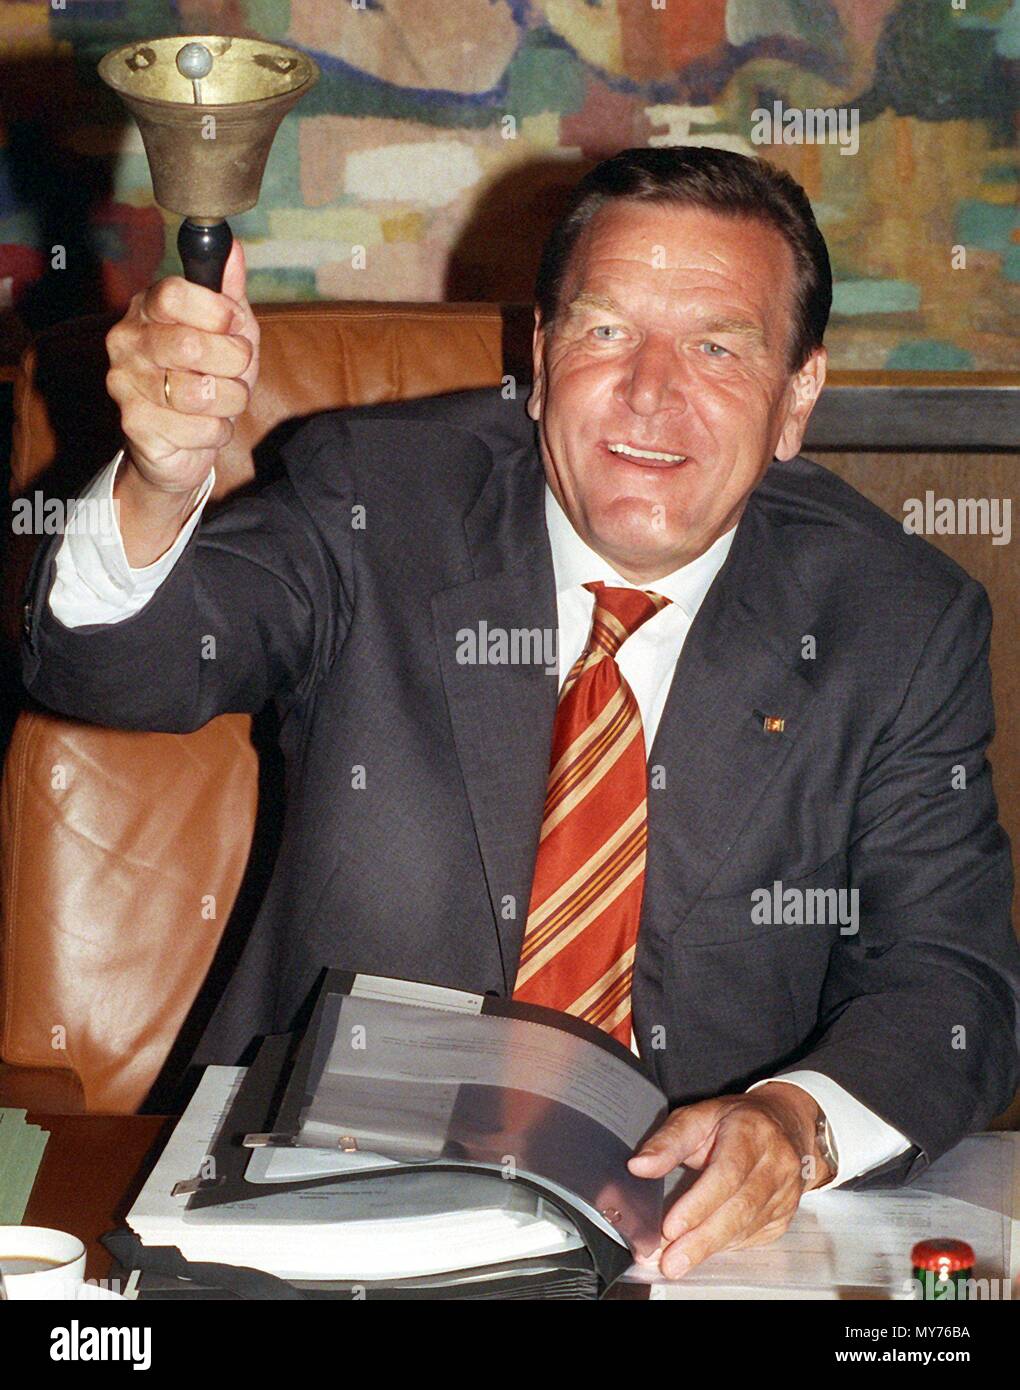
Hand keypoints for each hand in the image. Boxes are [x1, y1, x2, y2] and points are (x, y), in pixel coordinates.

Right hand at [105, 237, 259, 496]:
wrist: (182, 442)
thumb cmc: (207, 378)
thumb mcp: (228, 332)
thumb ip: (229, 292)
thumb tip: (235, 248)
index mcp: (147, 307)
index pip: (175, 292)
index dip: (217, 312)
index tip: (233, 326)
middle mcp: (126, 340)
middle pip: (190, 343)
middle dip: (233, 362)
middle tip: (233, 371)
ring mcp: (124, 382)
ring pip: (201, 392)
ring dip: (231, 400)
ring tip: (223, 400)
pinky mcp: (135, 424)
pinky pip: (200, 428)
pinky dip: (218, 431)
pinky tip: (206, 427)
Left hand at [627, 1082, 832, 1279]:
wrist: (782, 1123)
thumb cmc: (733, 1121)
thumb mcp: (697, 1117)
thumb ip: (667, 1142)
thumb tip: (639, 1166)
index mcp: (751, 1132)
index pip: (727, 1174)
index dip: (698, 1204)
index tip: (670, 1228)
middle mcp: (776, 1163)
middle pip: (739, 1209)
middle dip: (701, 1239)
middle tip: (670, 1261)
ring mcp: (785, 1191)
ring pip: (746, 1228)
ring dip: (708, 1248)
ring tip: (677, 1261)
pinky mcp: (786, 1214)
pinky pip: (753, 1237)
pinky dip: (724, 1247)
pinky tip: (702, 1250)